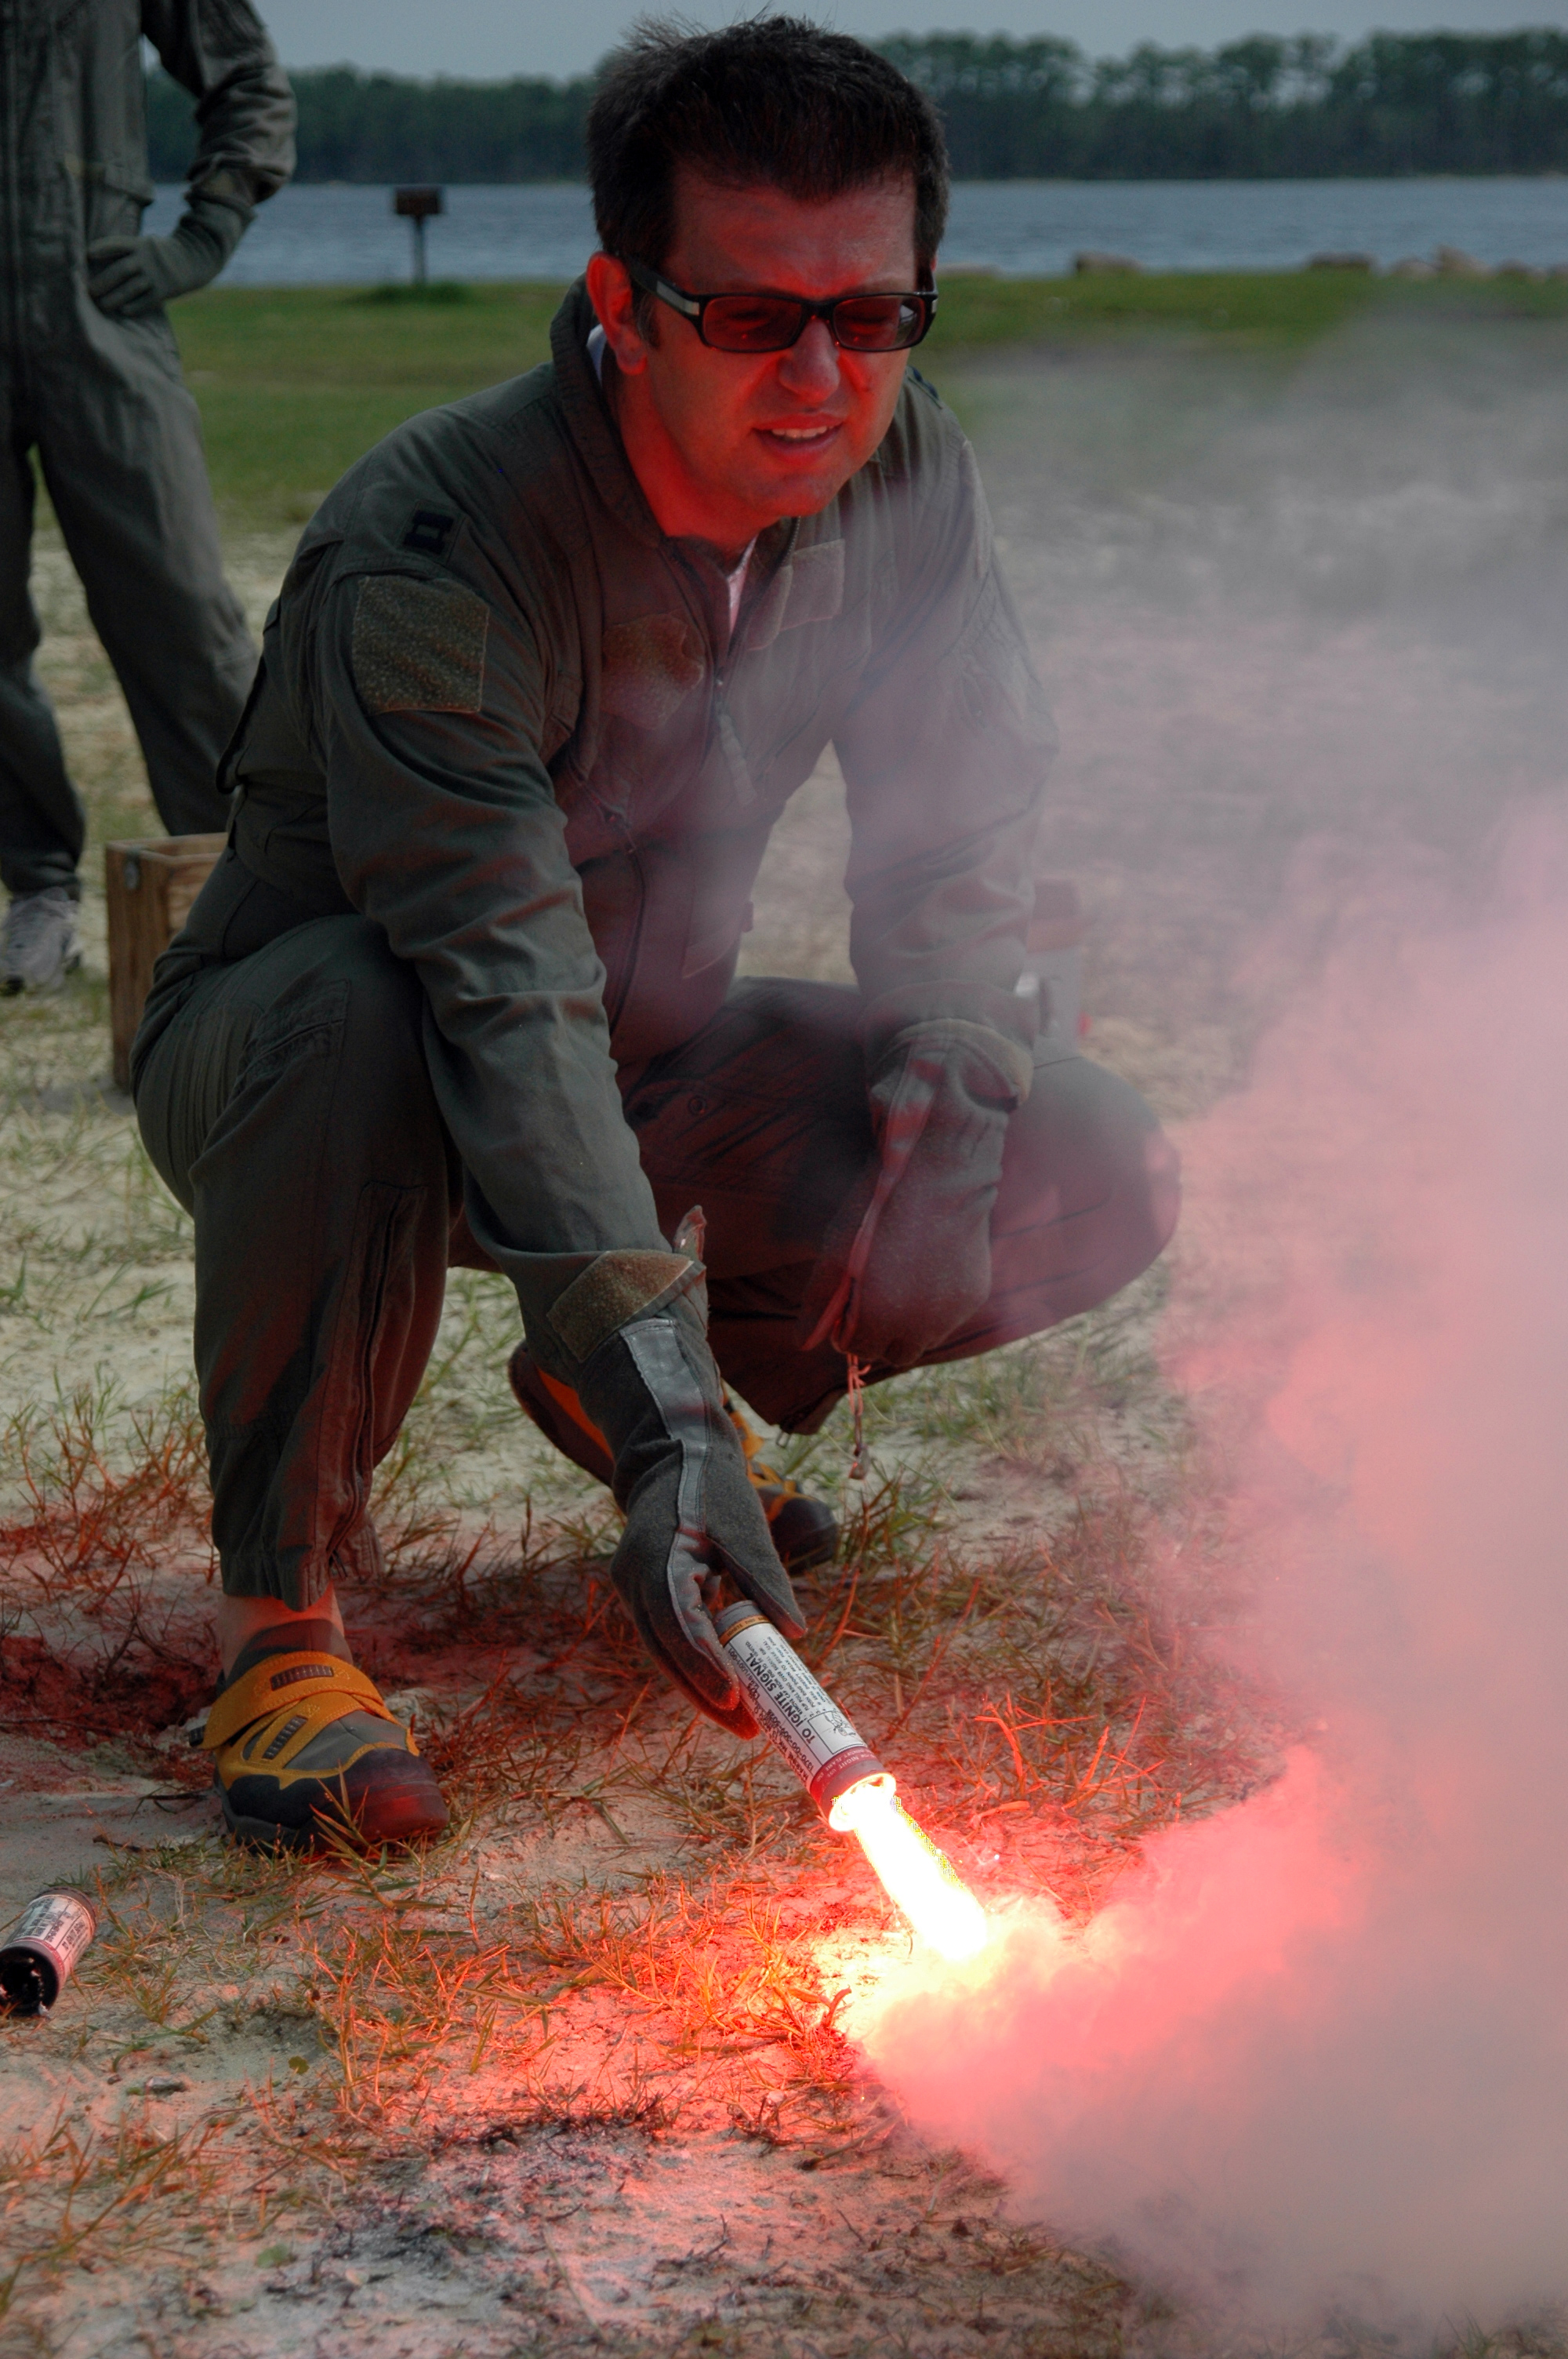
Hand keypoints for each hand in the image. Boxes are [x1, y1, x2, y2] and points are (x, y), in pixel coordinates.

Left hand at [87, 194, 246, 317]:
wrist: (193, 260)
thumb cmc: (158, 255)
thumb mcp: (145, 245)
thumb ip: (127, 252)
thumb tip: (97, 262)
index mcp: (140, 244)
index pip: (117, 244)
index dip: (102, 248)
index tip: (87, 254)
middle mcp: (147, 259)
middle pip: (121, 270)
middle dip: (103, 281)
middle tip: (88, 291)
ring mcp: (156, 276)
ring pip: (131, 288)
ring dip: (114, 298)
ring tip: (101, 305)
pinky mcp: (164, 291)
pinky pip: (146, 301)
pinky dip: (134, 306)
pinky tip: (122, 310)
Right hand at [573, 1294, 803, 1732]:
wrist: (673, 1450)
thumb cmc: (712, 1485)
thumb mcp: (746, 1528)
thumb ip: (766, 1579)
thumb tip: (796, 1633)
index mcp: (660, 1561)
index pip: (682, 1629)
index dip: (708, 1669)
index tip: (738, 1702)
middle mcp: (636, 1579)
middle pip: (667, 1653)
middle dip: (705, 1695)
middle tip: (747, 1729)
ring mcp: (633, 1584)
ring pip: (664, 1650)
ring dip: (698, 1685)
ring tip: (741, 1718)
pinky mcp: (642, 1587)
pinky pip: (666, 1635)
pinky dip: (692, 1660)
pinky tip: (723, 1683)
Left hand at [801, 1020, 1032, 1368]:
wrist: (941, 1173)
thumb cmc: (878, 1208)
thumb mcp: (837, 1252)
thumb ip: (819, 1303)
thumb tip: (803, 1345)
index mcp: (880, 1317)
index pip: (858, 1350)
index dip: (847, 1330)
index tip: (847, 1307)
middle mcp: (920, 1325)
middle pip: (893, 1355)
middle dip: (880, 1335)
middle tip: (874, 1298)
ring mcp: (952, 1313)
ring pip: (925, 1341)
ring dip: (910, 1325)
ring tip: (902, 1281)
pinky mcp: (975, 1296)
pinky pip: (950, 1318)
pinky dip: (937, 1307)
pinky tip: (929, 1269)